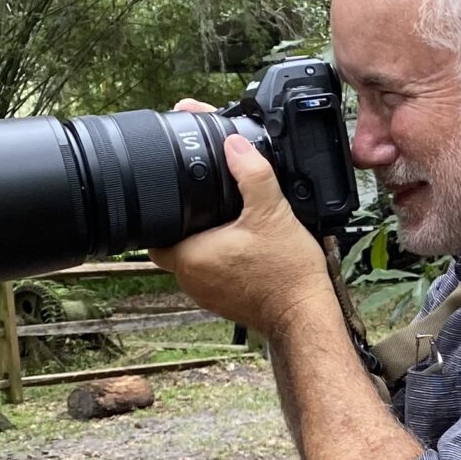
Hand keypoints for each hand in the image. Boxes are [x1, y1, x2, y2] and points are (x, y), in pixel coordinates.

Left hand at [151, 131, 330, 337]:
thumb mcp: (272, 212)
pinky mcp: (222, 303)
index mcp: (191, 256)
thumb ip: (252, 174)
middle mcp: (191, 280)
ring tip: (231, 229)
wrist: (306, 314)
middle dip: (188, 226)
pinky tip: (244, 252)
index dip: (164, 213)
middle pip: (174, 244)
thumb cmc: (288, 273)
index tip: (180, 200)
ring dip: (206, 245)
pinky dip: (222, 263)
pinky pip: (211, 277)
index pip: (154, 233)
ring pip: (193, 261)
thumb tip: (235, 145)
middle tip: (211, 210)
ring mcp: (206, 295)